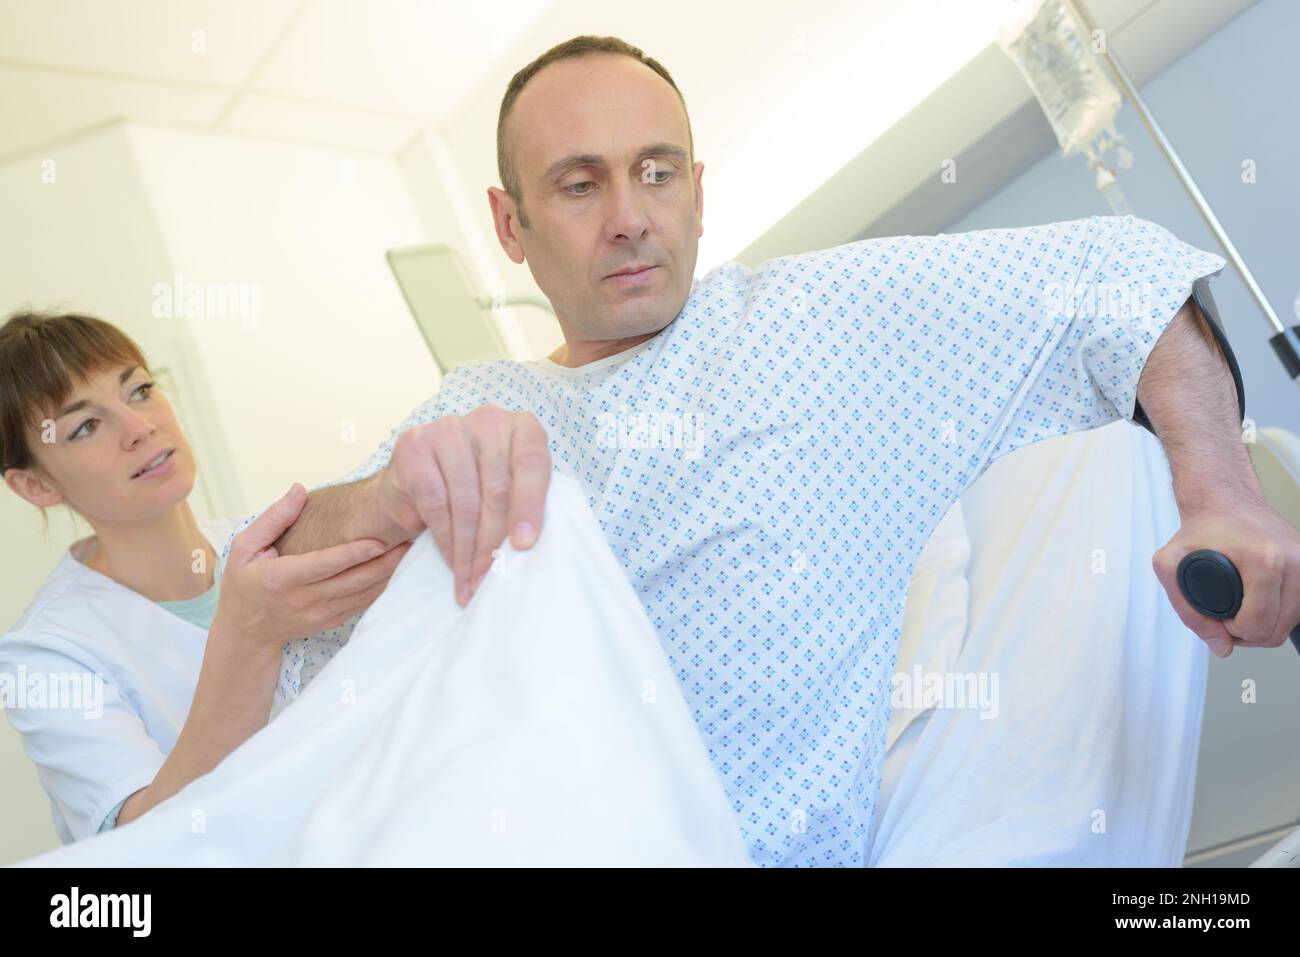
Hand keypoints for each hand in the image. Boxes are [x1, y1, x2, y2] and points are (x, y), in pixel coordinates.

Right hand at [213, 483, 411, 649]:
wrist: (246, 631)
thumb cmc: (244, 582)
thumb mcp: (244, 547)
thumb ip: (273, 518)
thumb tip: (299, 490)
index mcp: (282, 578)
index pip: (325, 564)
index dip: (354, 553)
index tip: (381, 540)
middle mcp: (304, 599)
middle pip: (353, 580)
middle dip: (386, 561)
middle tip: (412, 540)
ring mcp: (320, 614)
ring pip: (364, 594)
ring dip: (390, 574)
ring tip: (412, 552)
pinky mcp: (331, 622)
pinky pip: (363, 604)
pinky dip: (382, 588)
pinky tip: (398, 570)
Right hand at [373, 405, 550, 606]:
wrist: (413, 484)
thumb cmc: (474, 490)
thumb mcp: (508, 491)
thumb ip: (524, 503)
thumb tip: (530, 545)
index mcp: (521, 427)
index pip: (532, 462)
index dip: (530, 505)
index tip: (525, 545)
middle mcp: (487, 420)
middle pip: (498, 489)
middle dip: (495, 542)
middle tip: (494, 577)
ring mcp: (448, 429)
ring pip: (466, 502)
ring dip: (469, 550)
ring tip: (472, 581)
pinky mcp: (414, 447)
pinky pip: (436, 504)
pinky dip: (446, 540)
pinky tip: (452, 563)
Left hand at [1152, 500, 1299, 656]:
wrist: (1227, 501)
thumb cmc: (1202, 530)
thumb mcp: (1169, 562)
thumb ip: (1185, 609)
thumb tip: (1221, 647)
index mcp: (1265, 559)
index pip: (1258, 624)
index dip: (1234, 631)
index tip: (1221, 617)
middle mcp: (1294, 561)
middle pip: (1277, 629)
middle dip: (1249, 633)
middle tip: (1229, 617)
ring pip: (1292, 623)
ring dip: (1266, 626)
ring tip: (1243, 609)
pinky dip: (1281, 614)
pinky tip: (1261, 603)